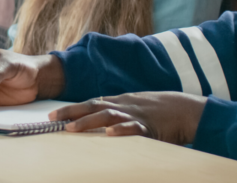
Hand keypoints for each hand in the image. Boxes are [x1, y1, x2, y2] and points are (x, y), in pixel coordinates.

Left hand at [50, 92, 205, 142]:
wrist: (185, 109)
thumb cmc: (159, 110)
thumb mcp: (134, 108)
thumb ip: (117, 114)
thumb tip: (99, 125)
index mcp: (119, 102)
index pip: (90, 103)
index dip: (71, 108)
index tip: (52, 115)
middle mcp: (123, 106)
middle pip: (93, 106)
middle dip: (71, 112)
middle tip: (52, 119)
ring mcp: (134, 115)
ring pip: (108, 116)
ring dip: (88, 122)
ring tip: (72, 128)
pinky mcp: (149, 127)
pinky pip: (134, 128)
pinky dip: (122, 130)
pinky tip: (110, 134)